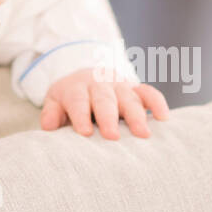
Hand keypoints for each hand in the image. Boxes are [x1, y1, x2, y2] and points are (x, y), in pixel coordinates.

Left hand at [41, 67, 169, 139]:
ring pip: (129, 97)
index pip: (78, 100)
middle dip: (109, 117)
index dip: (81, 116)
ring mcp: (120, 85)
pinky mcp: (136, 88)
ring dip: (137, 115)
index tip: (85, 133)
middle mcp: (100, 84)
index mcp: (77, 87)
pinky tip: (164, 118)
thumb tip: (48, 127)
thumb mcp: (55, 100)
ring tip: (144, 134)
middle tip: (113, 136)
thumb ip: (52, 112)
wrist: (87, 75)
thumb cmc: (71, 97)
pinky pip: (149, 93)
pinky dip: (157, 103)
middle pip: (105, 99)